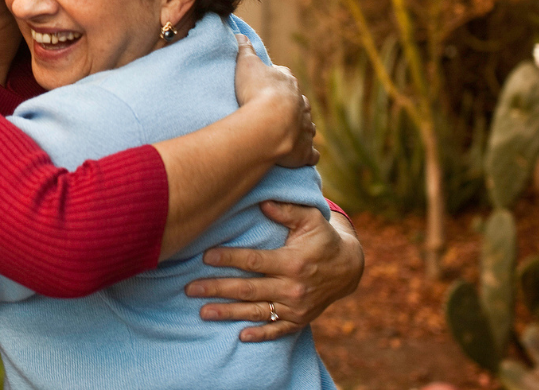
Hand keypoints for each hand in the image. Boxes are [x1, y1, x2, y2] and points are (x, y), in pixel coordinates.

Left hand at [186, 202, 364, 341]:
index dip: (229, 259)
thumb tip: (263, 202)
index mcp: (293, 262)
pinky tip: (240, 336)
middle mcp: (293, 288)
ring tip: (203, 312)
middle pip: (248, 289)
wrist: (348, 268)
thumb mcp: (310, 219)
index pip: (254, 261)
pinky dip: (260, 335)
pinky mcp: (300, 320)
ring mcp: (296, 307)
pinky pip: (278, 331)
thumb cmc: (322, 238)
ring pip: (257, 311)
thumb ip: (286, 210)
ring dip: (228, 313)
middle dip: (217, 289)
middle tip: (190, 288)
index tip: (205, 256)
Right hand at [233, 35, 316, 167]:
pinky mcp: (305, 150)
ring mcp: (305, 127)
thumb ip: (245, 49)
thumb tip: (240, 33)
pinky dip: (310, 153)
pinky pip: (312, 153)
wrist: (269, 123)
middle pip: (299, 102)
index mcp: (288, 82)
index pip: (285, 77)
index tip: (268, 84)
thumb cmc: (257, 92)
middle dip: (292, 106)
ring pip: (308, 125)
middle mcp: (301, 104)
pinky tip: (307, 155)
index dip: (277, 81)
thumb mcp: (246, 64)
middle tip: (278, 110)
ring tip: (290, 132)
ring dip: (302, 128)